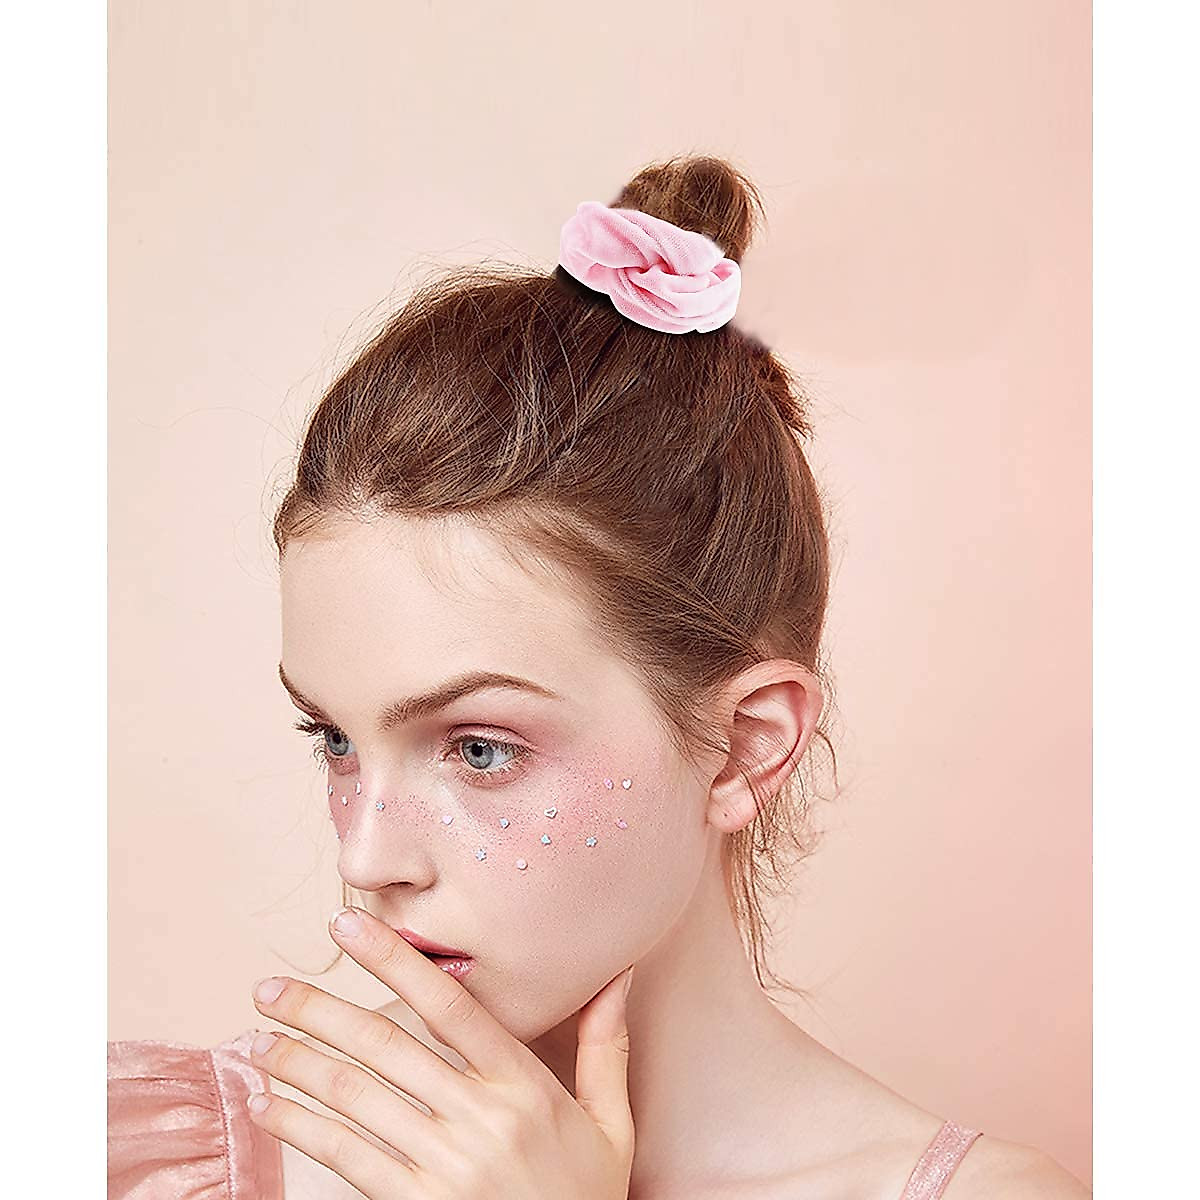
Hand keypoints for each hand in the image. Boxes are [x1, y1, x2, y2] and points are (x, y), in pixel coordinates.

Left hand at [247, 905, 635, 1198]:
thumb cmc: (585, 1198)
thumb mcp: (611, 1124)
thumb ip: (605, 1046)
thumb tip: (617, 974)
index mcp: (524, 1086)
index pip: (449, 1006)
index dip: (394, 960)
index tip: (348, 925)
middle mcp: (480, 1120)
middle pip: (386, 1046)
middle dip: (319, 1010)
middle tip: (269, 987)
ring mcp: (445, 1168)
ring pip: (356, 1099)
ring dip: (297, 1065)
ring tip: (257, 1040)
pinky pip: (347, 1160)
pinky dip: (302, 1129)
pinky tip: (269, 1109)